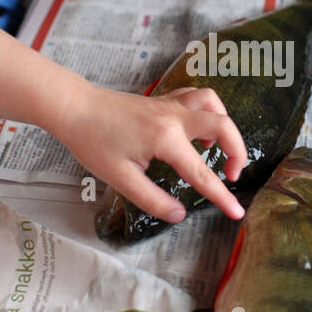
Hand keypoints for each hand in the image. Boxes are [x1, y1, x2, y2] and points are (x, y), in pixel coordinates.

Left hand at [61, 82, 247, 223]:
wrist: (74, 108)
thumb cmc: (93, 141)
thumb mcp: (121, 179)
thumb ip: (153, 200)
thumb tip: (179, 215)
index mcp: (165, 139)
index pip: (201, 173)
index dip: (222, 196)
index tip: (237, 212)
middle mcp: (174, 117)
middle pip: (223, 126)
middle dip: (237, 152)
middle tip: (231, 175)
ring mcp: (170, 104)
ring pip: (213, 103)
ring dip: (224, 125)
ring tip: (216, 148)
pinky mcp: (163, 99)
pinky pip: (196, 97)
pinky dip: (207, 110)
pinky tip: (199, 128)